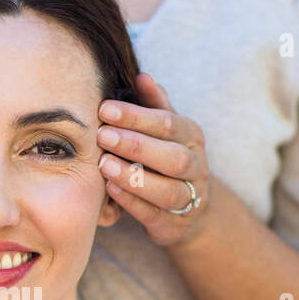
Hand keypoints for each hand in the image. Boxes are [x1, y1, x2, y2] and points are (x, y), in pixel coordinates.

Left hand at [96, 72, 210, 247]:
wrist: (187, 208)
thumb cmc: (165, 159)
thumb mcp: (165, 131)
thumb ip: (155, 105)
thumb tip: (142, 76)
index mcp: (192, 137)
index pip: (168, 123)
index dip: (136, 116)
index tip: (104, 109)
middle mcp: (196, 166)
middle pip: (173, 156)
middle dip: (136, 145)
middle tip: (102, 136)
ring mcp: (189, 197)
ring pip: (168, 189)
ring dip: (134, 177)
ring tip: (104, 165)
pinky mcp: (174, 224)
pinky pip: (155, 215)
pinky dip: (132, 203)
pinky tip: (110, 190)